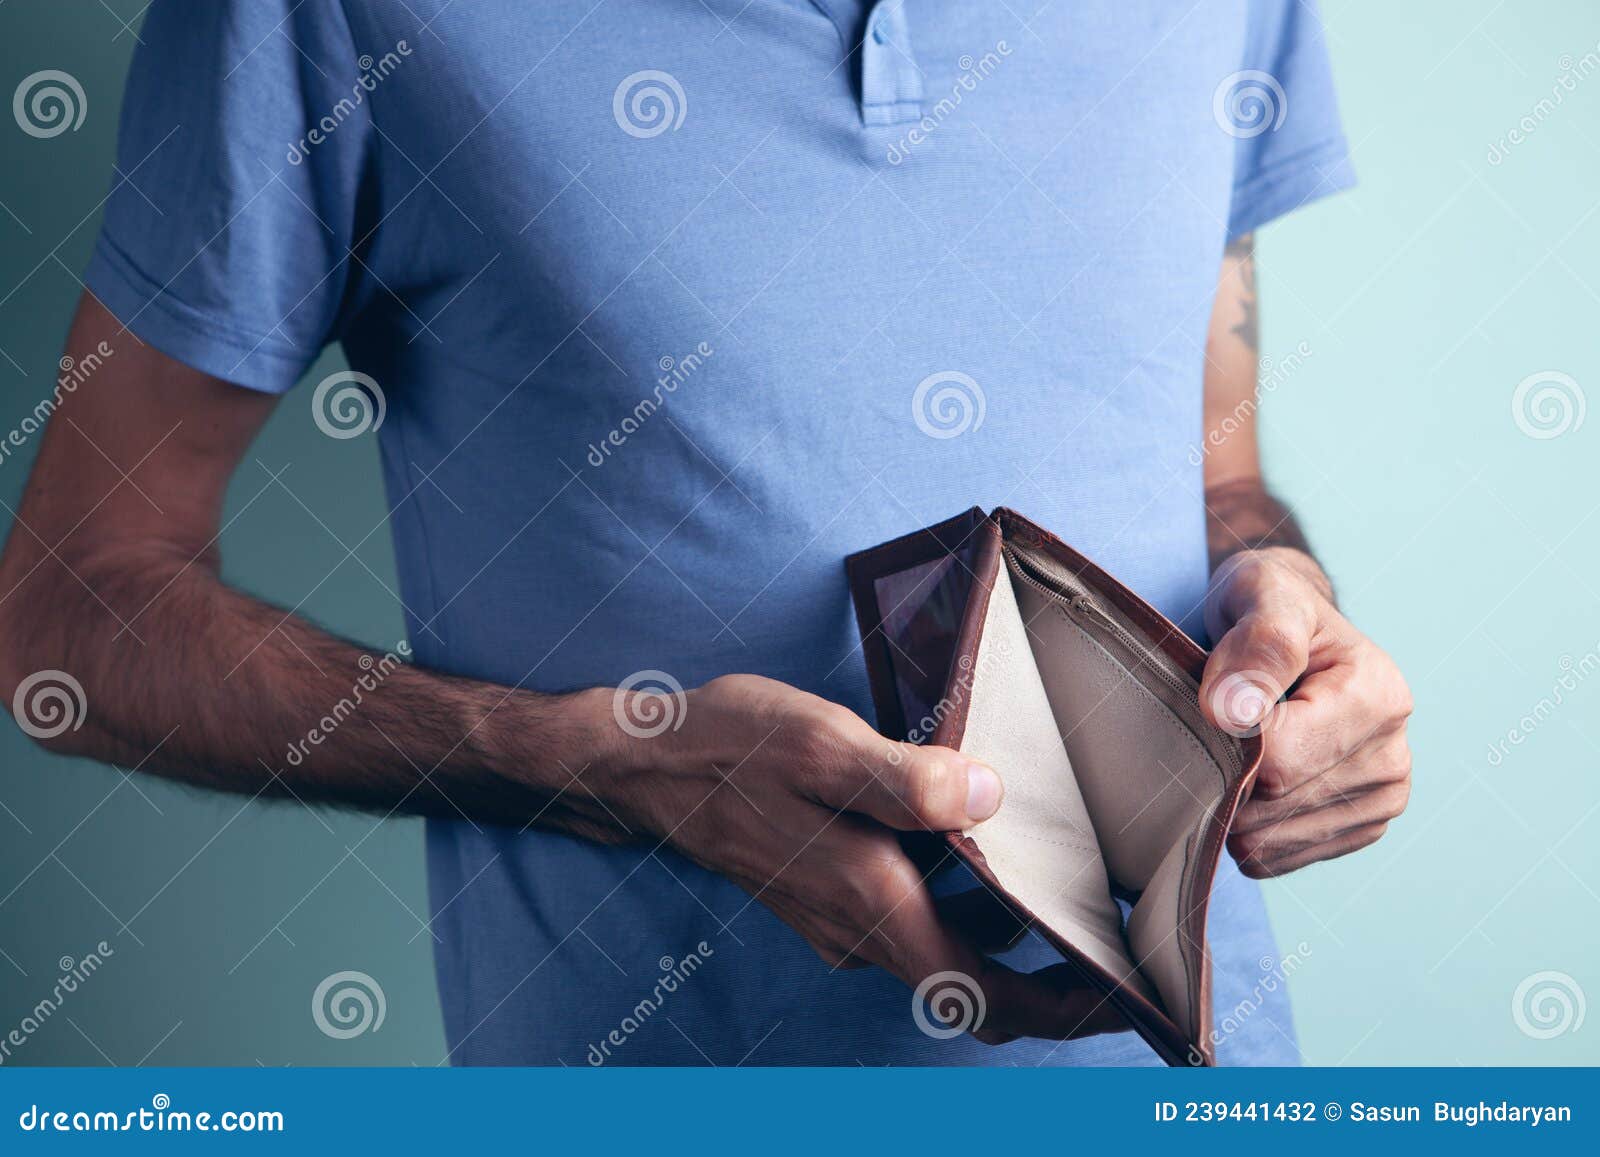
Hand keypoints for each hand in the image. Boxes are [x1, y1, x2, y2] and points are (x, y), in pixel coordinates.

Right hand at [600, 673, 1122, 1044]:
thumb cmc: (731, 751)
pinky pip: (917, 919)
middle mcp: (862, 931)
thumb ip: (911, 782)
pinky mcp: (829, 892)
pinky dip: (966, 905)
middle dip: (1053, 980)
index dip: (1065, 1008)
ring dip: (1013, 941)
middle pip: (978, 986)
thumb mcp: (823, 748)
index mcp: (874, 907)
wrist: (646, 765)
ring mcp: (842, 918)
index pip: (989, 997)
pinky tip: (985, 848)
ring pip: (948, 952)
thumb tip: (994, 799)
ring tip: (1075, 888)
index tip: (1129, 997)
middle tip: (1120, 944)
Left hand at [1198, 548, 1412, 877]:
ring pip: (1269, 842)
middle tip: (1213, 728)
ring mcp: (1381, 798)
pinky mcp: (1357, 828)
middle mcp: (1394, 755)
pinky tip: (1248, 784)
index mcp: (1379, 697)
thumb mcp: (1261, 594)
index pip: (1279, 760)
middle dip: (1224, 774)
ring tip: (1236, 750)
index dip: (1226, 741)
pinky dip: (1245, 830)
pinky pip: (1276, 858)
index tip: (1213, 702)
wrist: (1290, 630)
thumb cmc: (1270, 606)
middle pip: (1274, 804)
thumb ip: (1258, 645)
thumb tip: (1234, 713)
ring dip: (1232, 805)